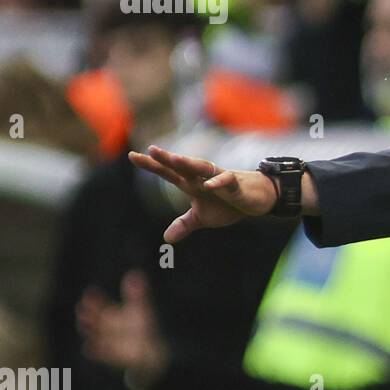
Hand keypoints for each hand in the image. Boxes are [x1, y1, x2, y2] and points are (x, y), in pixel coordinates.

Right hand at [76, 271, 167, 380]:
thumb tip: (134, 273)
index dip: (94, 299)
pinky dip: (97, 351)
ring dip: (90, 331)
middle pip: (95, 320)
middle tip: (81, 310)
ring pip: (96, 335)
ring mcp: (109, 341)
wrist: (152, 348)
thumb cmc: (144, 324)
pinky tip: (88, 348)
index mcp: (114, 313)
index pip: (101, 304)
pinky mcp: (113, 355)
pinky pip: (102, 354)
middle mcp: (109, 327)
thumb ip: (137, 293)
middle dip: (88, 315)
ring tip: (84, 326)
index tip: (88, 293)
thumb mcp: (141, 307)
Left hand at [129, 144, 276, 242]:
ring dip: (188, 163)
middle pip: (181, 166)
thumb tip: (166, 239)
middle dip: (167, 159)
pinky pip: (226, 181)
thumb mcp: (202, 217)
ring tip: (174, 158)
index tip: (132, 156)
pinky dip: (217, 182)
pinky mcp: (235, 184)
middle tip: (152, 150)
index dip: (151, 165)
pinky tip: (208, 185)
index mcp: (191, 184)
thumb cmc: (228, 203)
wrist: (257, 199)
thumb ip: (184, 224)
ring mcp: (218, 179)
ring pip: (201, 168)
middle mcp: (202, 178)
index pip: (168, 173)